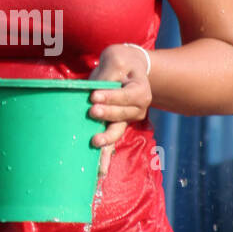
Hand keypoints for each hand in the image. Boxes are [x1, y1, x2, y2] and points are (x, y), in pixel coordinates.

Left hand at [87, 45, 152, 179]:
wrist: (130, 69)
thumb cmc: (121, 63)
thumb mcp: (115, 60)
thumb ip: (107, 74)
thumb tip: (92, 91)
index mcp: (140, 90)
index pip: (128, 95)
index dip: (112, 96)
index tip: (95, 95)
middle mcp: (137, 108)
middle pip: (123, 114)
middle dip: (107, 114)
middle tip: (92, 111)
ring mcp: (127, 120)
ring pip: (117, 131)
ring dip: (107, 137)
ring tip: (95, 141)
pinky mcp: (115, 127)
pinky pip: (112, 143)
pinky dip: (106, 156)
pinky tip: (100, 171)